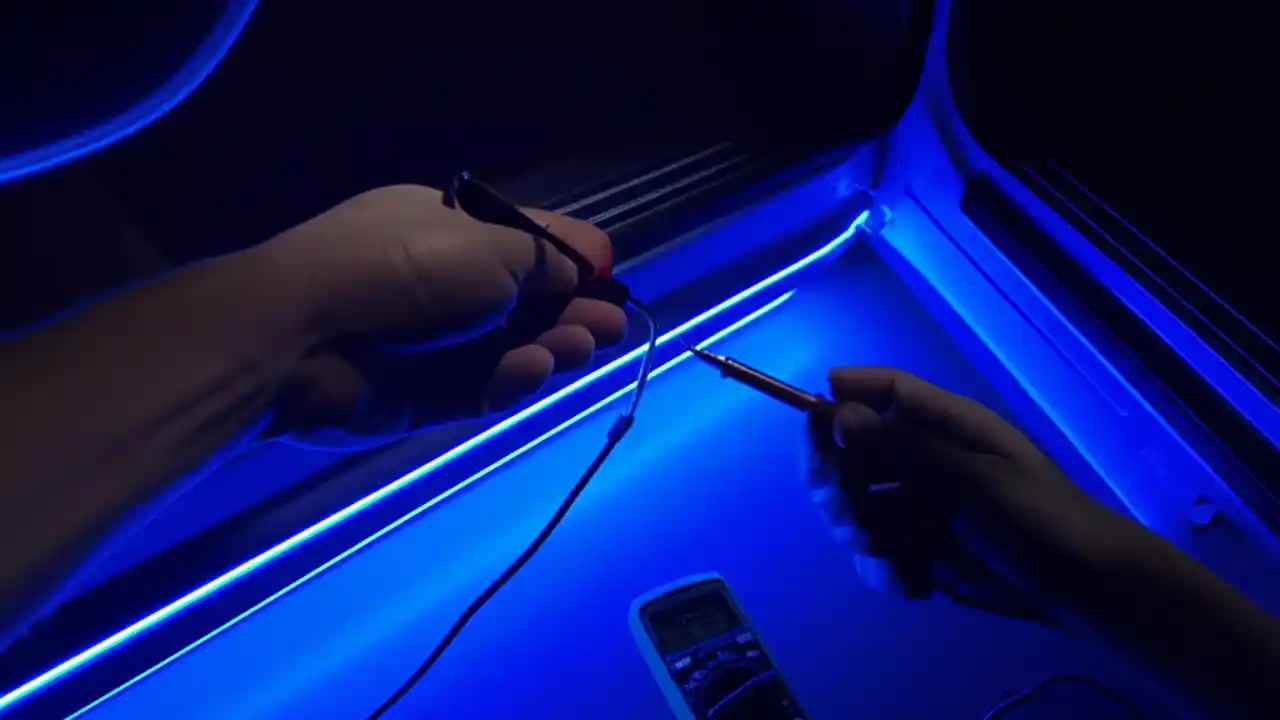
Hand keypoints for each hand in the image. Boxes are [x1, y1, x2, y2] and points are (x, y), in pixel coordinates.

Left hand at [253, 184, 626, 445]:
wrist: (307, 337)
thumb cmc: (402, 267)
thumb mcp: (489, 244)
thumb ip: (547, 259)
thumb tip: (588, 265)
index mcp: (454, 230)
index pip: (529, 244)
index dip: (572, 261)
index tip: (607, 276)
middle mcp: (451, 284)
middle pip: (532, 301)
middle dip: (576, 310)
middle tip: (609, 325)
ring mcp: (443, 342)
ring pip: (518, 348)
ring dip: (556, 345)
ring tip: (581, 345)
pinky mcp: (435, 395)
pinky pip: (491, 387)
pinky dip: (517, 378)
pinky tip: (536, 368)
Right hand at [806, 367, 1141, 622]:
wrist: (1083, 590)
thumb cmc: (1041, 519)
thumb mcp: (975, 480)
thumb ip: (904, 449)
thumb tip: (837, 414)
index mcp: (943, 424)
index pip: (879, 390)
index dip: (839, 397)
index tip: (811, 424)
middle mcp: (921, 458)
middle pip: (847, 451)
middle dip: (840, 487)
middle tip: (853, 515)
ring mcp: (916, 504)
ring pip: (852, 510)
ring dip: (864, 536)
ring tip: (901, 555)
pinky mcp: (916, 548)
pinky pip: (872, 554)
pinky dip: (887, 570)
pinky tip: (918, 582)